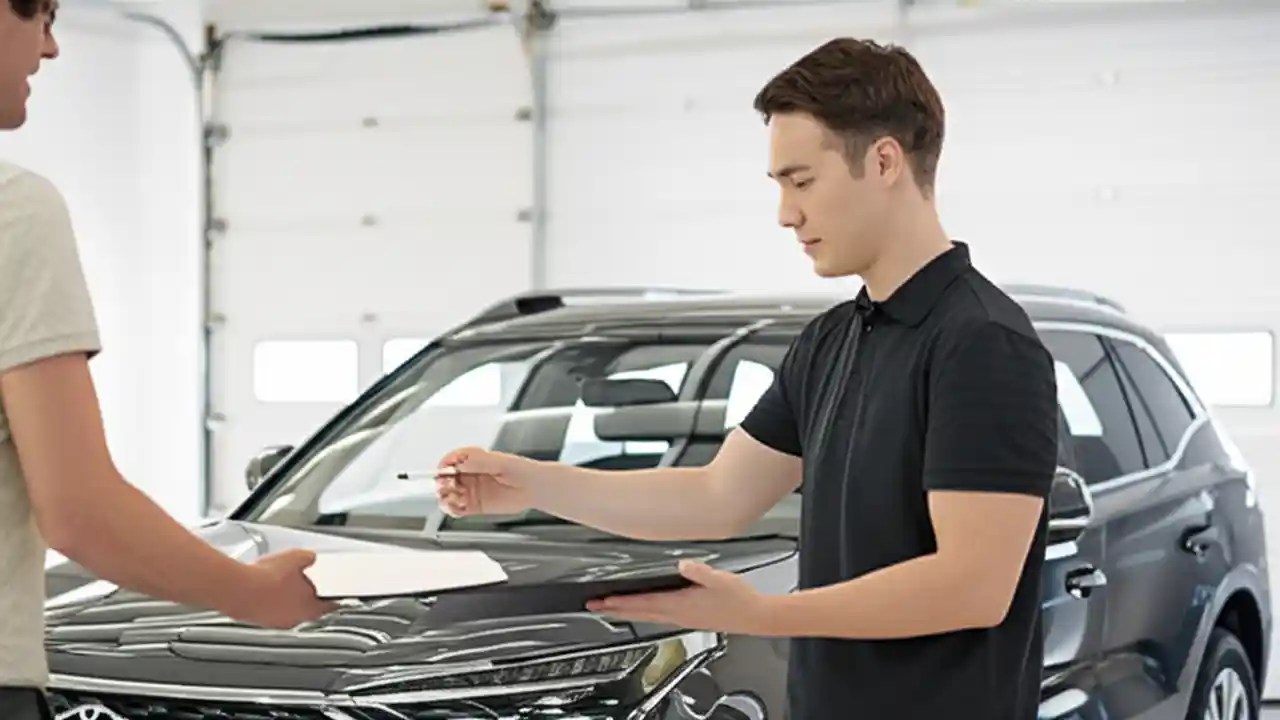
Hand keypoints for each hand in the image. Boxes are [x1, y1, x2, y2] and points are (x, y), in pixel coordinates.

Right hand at [234, 549, 337, 628]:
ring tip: (278, 583)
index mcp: (310, 607)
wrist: (240, 589)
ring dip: (285, 600)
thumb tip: (311, 557)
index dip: (332, 599)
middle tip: (301, 584)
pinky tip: (262, 589)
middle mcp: (294, 619)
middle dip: (305, 597)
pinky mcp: (258, 621)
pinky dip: (268, 602)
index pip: (328, 606)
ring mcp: (275, 622)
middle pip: (307, 609)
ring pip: (286, 611)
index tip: (334, 598)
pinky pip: (268, 611)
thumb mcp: (296, 557)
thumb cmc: (269, 578)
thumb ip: (308, 558)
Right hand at [435, 446, 534, 516]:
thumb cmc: (521, 470)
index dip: (445, 465)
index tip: (443, 470)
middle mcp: (470, 475)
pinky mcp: (475, 506)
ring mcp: (471, 491)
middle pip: (446, 478)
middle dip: (443, 482)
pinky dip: (452, 509)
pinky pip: (457, 509)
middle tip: (447, 486)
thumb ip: (479, 462)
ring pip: (449, 494)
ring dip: (445, 497)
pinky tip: (455, 508)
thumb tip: (461, 462)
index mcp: (474, 460)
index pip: (452, 460)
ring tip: (452, 498)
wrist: (534, 488)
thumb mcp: (500, 462)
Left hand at [586, 560, 775, 635]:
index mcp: (680, 606)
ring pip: (645, 616)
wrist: (755, 617)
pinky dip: (642, 613)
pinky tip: (641, 610)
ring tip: (609, 609)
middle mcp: (677, 616)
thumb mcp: (720, 580)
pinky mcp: (688, 618)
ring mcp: (682, 619)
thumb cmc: (739, 600)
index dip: (620, 603)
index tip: (603, 601)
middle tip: (593, 607)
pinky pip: (657, 617)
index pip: (643, 604)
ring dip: (625, 613)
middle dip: (614, 611)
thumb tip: (682, 564)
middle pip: (638, 614)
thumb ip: (700, 571)